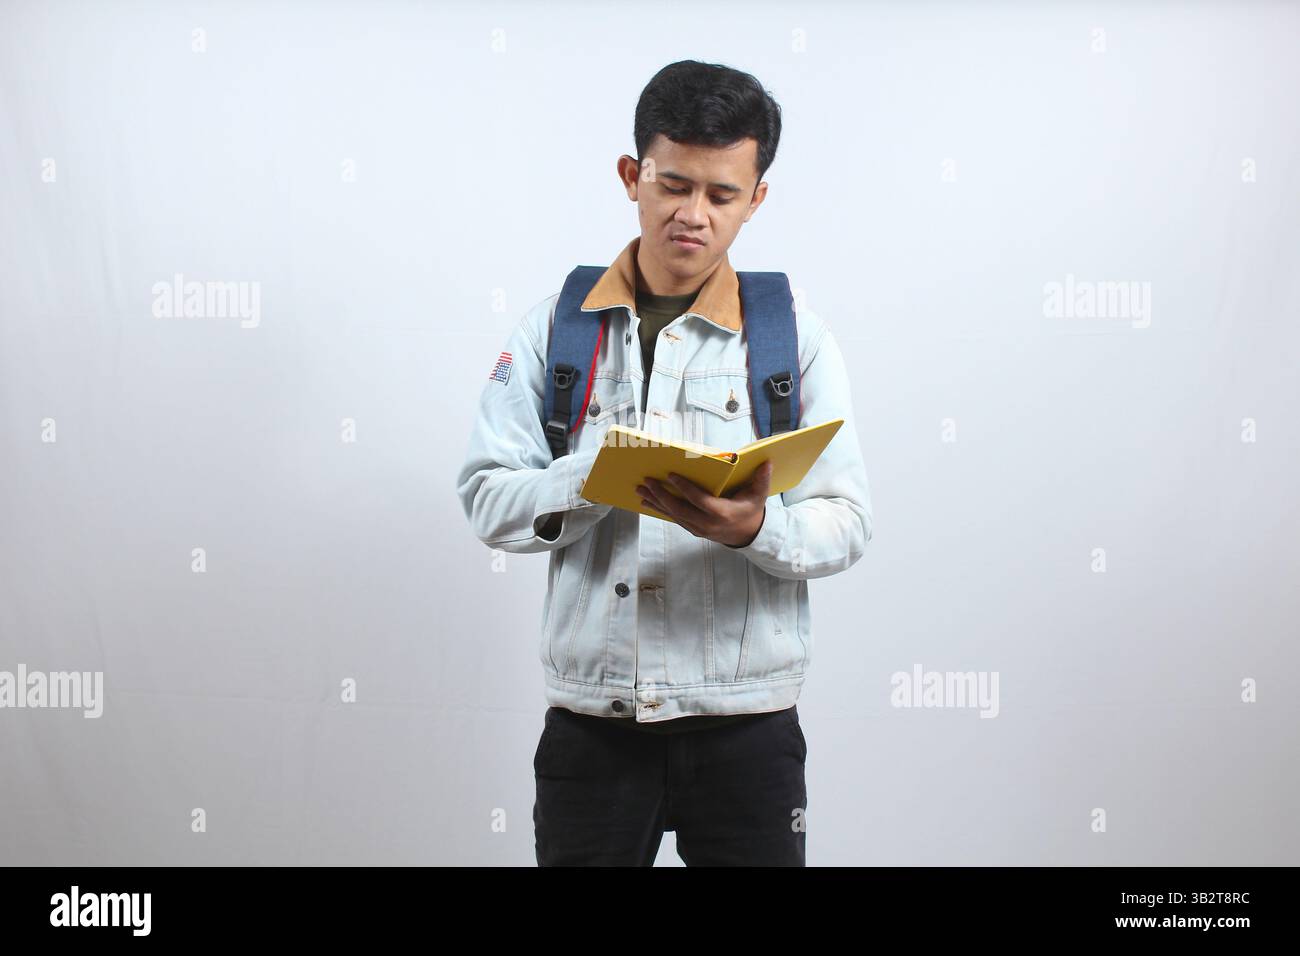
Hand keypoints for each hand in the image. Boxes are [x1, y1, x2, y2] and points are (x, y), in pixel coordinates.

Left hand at [636, 460, 772, 547]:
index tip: (670, 475)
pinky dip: (660, 509)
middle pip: (679, 508)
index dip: (684, 487)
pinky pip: (673, 518)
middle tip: (647, 481)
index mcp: (722, 513)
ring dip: (655, 502)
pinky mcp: (693, 529)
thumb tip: (767, 463)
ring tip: (640, 490)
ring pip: (673, 515)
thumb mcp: (758, 495)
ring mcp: (698, 528)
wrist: (748, 535)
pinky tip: (648, 501)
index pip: (698, 499)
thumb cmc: (751, 510)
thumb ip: (761, 479)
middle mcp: (707, 523)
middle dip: (661, 495)